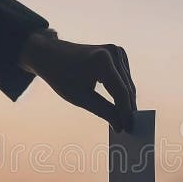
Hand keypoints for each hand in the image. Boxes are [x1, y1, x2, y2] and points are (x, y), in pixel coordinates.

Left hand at [18, 29, 136, 131]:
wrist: (51, 54)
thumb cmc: (62, 77)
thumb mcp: (80, 98)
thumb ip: (103, 111)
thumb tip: (121, 125)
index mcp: (101, 61)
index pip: (120, 91)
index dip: (126, 112)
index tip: (129, 129)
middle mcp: (113, 52)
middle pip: (126, 88)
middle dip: (128, 109)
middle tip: (131, 130)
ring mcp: (117, 51)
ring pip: (128, 84)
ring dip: (128, 102)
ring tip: (128, 122)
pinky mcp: (118, 54)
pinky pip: (125, 78)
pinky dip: (123, 92)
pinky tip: (123, 108)